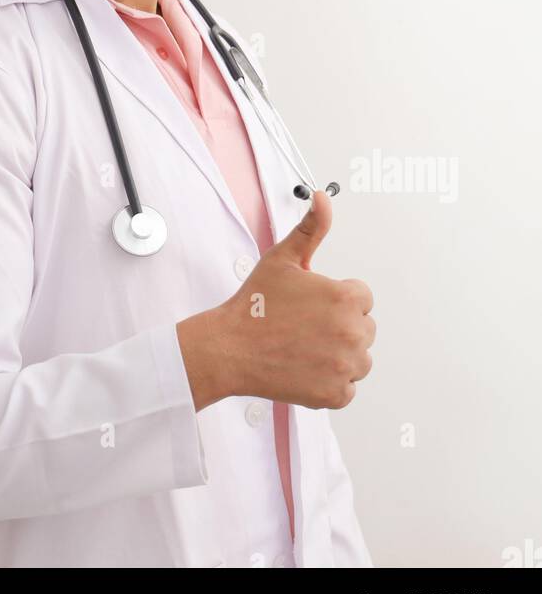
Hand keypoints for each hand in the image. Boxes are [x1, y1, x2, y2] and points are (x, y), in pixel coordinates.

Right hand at [178, 189, 374, 410]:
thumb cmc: (255, 304)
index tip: (310, 304)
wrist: (229, 348)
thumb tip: (323, 198)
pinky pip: (347, 387)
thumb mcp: (282, 258)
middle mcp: (353, 334)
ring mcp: (345, 367)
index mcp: (346, 299)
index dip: (335, 298)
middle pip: (364, 327)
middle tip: (303, 325)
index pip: (362, 297)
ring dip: (339, 354)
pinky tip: (304, 367)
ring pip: (359, 358)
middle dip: (339, 325)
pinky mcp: (335, 395)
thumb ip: (311, 228)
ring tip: (304, 346)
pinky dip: (330, 381)